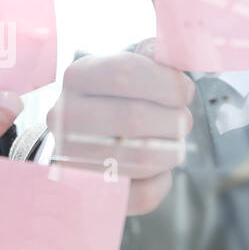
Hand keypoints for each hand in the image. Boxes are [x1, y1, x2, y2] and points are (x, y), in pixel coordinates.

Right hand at [46, 40, 193, 214]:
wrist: (76, 140)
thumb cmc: (112, 99)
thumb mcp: (124, 68)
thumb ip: (152, 59)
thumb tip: (175, 55)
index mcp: (77, 77)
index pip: (124, 74)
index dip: (167, 83)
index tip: (184, 91)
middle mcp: (65, 117)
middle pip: (135, 119)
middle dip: (174, 120)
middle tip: (182, 120)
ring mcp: (71, 158)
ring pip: (141, 159)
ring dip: (172, 150)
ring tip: (173, 143)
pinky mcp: (89, 193)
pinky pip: (140, 194)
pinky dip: (161, 181)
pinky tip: (159, 169)